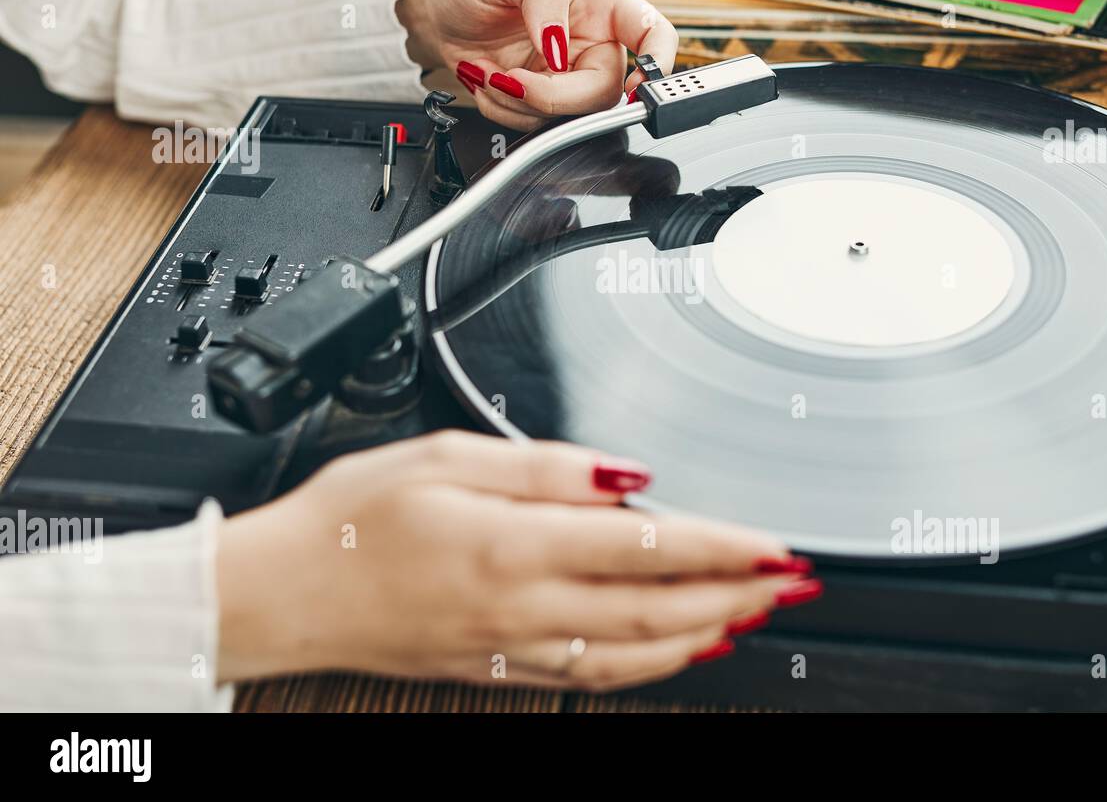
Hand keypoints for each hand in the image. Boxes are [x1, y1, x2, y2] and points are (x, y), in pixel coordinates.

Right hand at [216, 431, 817, 690]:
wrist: (285, 593)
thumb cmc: (351, 519)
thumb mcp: (444, 455)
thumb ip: (547, 467)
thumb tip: (626, 474)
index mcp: (514, 544)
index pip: (651, 547)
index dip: (728, 547)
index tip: (779, 545)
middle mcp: (523, 607)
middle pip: (660, 608)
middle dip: (740, 594)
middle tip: (794, 583)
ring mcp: (513, 648)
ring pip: (636, 653)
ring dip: (707, 633)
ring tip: (757, 614)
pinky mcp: (498, 668)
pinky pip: (594, 677)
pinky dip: (650, 667)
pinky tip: (677, 652)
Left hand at [397, 0, 678, 130]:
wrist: (438, 12)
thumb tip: (561, 49)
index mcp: (602, 5)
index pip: (654, 34)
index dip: (659, 64)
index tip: (638, 85)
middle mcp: (591, 44)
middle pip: (604, 95)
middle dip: (552, 96)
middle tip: (512, 78)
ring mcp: (568, 77)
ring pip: (567, 118)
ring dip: (517, 102)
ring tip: (487, 70)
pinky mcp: (542, 103)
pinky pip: (534, 126)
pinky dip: (502, 110)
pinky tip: (488, 80)